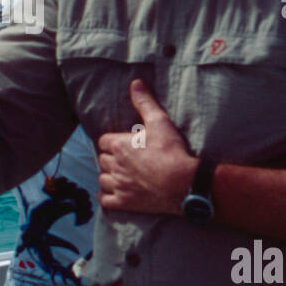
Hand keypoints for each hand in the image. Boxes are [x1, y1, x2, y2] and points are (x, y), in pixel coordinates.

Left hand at [97, 80, 197, 214]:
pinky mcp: (124, 202)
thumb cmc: (172, 151)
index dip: (112, 141)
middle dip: (110, 158)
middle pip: (102, 160)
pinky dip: (106, 196)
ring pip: (102, 179)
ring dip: (108, 176)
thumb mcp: (160, 122)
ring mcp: (119, 185)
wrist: (184, 183)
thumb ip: (145, 102)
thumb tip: (135, 83)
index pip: (103, 141)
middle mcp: (115, 165)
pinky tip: (113, 193)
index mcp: (119, 145)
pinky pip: (105, 200)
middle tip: (123, 158)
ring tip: (118, 175)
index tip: (121, 143)